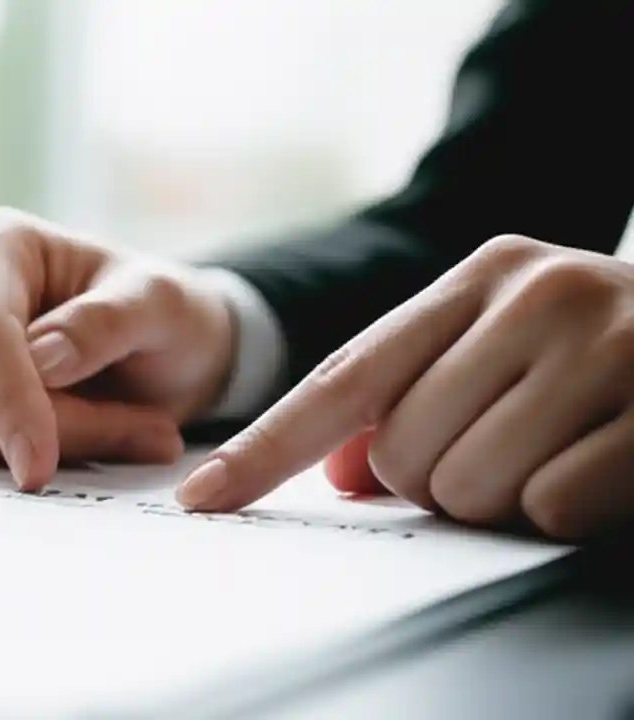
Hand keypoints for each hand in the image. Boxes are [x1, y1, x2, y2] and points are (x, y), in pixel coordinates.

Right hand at [0, 208, 234, 489]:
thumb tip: (42, 361)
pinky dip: (41, 457)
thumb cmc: (160, 310)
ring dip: (59, 447)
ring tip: (134, 426)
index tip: (39, 464)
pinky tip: (98, 434)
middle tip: (148, 431)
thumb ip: (104, 323)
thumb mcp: (161, 304)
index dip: (7, 399)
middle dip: (53, 429)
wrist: (161, 344)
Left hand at [178, 235, 633, 539]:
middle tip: (509, 443)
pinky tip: (603, 462)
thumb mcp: (506, 350)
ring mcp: (606, 344)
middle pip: (401, 453)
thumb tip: (339, 475)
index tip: (201, 500)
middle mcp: (538, 293)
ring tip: (560, 449)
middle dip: (440, 478)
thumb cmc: (604, 355)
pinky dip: (567, 507)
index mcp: (482, 277)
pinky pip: (551, 506)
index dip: (265, 449)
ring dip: (503, 496)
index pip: (342, 380)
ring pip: (467, 487)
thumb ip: (415, 400)